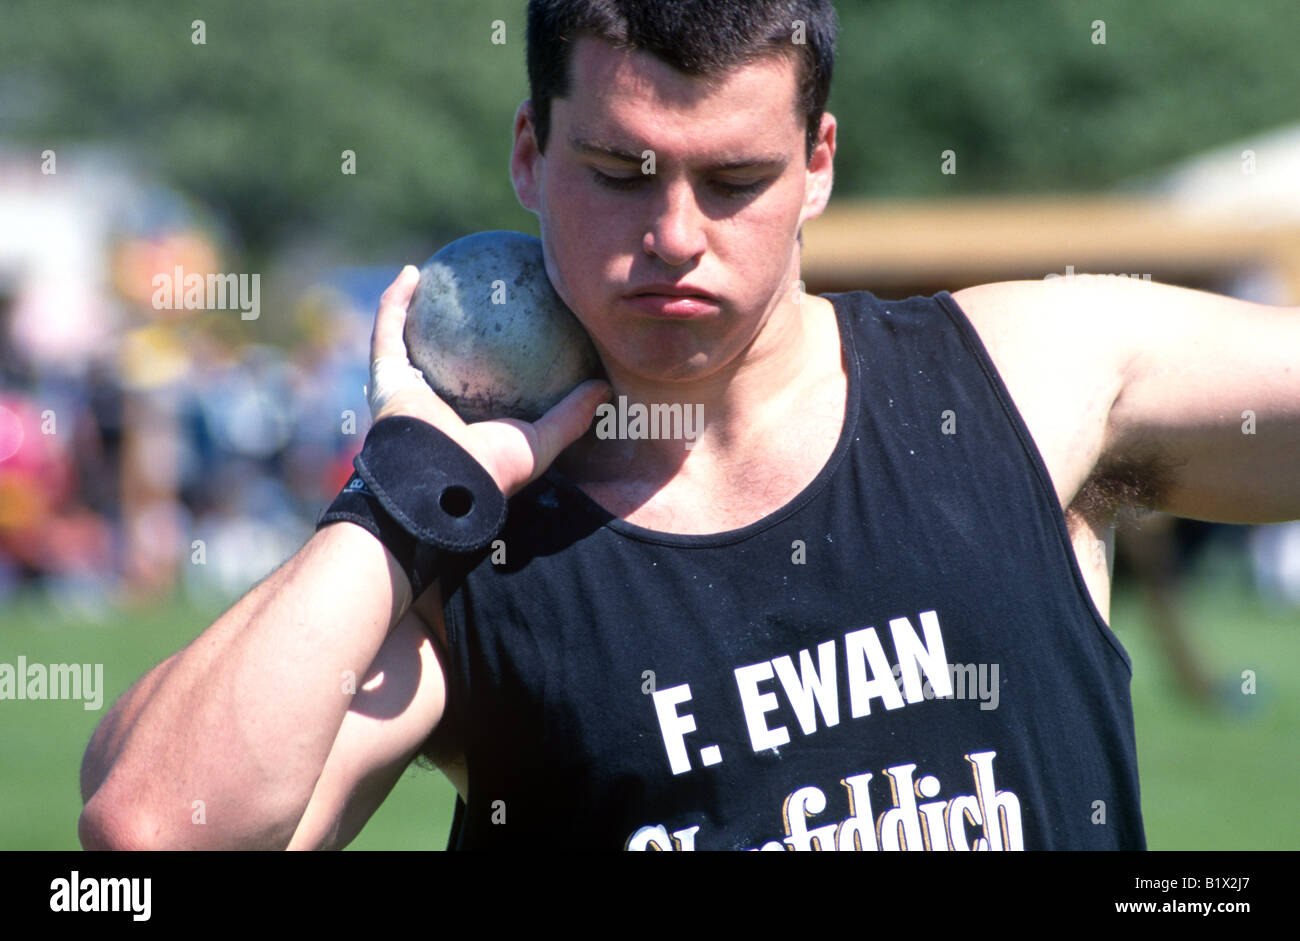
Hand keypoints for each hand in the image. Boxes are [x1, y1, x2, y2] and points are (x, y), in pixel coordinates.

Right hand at [367, 266, 609, 497]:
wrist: (446, 479)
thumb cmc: (494, 466)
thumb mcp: (542, 441)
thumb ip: (572, 416)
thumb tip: (604, 389)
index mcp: (465, 422)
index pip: (478, 384)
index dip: (490, 356)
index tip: (510, 324)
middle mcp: (431, 406)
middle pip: (437, 358)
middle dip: (447, 328)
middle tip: (469, 296)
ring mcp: (404, 391)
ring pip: (403, 339)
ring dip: (412, 305)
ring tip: (433, 273)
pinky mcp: (384, 377)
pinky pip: (388, 329)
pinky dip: (395, 300)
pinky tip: (413, 272)